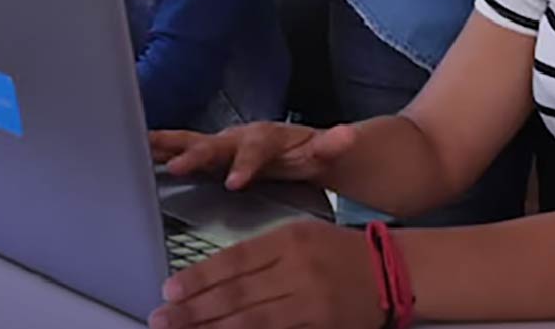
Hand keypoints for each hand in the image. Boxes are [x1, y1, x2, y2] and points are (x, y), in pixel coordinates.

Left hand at [149, 219, 385, 328]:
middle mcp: (297, 269)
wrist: (392, 270)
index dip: (200, 276)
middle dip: (195, 309)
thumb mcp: (301, 234)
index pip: (234, 260)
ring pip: (252, 320)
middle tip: (162, 319)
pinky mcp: (319, 326)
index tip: (170, 289)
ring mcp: (309, 302)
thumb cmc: (339, 252)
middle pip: (237, 293)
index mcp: (289, 239)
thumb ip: (261, 253)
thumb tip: (214, 277)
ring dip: (212, 328)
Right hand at [151, 122, 359, 189]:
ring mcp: (221, 143)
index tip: (234, 182)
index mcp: (265, 139)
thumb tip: (349, 135)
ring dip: (166, 145)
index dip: (244, 166)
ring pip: (190, 141)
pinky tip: (135, 153)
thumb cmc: (306, 153)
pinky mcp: (208, 153)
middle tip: (175, 168)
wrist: (298, 148)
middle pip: (215, 144)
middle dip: (195, 155)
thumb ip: (333, 146)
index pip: (254, 151)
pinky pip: (179, 148)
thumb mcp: (324, 152)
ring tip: (138, 147)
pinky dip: (158, 149)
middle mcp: (239, 137)